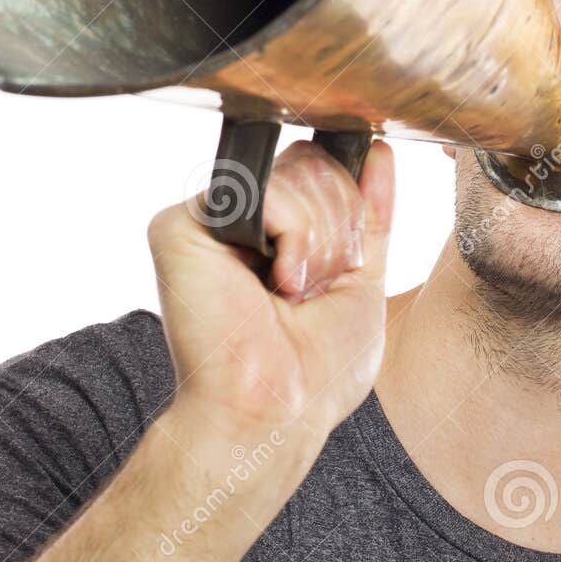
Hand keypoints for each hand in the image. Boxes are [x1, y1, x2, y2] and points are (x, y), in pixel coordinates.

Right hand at [148, 139, 394, 446]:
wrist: (276, 409)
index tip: (342, 265)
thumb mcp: (362, 279)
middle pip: (311, 162)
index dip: (348, 206)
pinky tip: (275, 282)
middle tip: (311, 289)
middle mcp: (237, 220)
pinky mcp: (180, 225)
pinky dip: (293, 237)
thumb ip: (371, 214)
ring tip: (291, 291)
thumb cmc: (316, 369)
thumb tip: (381, 152)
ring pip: (294, 172)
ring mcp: (208, 220)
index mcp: (272, 231)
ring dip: (318, 241)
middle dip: (337, 228)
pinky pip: (265, 191)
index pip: (319, 168)